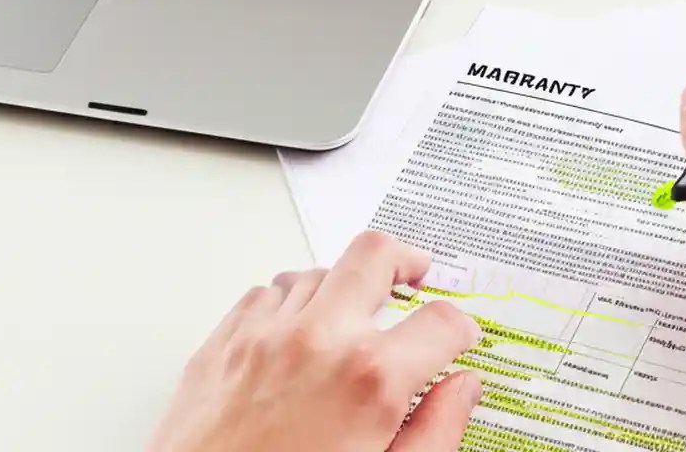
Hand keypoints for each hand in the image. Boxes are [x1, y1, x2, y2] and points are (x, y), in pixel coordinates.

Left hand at [146, 231, 483, 451]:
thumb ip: (437, 430)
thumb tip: (462, 390)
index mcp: (371, 379)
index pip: (441, 322)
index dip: (459, 328)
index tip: (457, 338)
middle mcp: (319, 341)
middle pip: (375, 255)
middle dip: (405, 260)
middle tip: (415, 274)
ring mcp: (264, 337)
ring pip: (317, 271)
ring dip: (343, 286)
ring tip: (353, 311)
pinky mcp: (222, 345)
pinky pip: (264, 293)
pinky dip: (289, 301)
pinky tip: (298, 327)